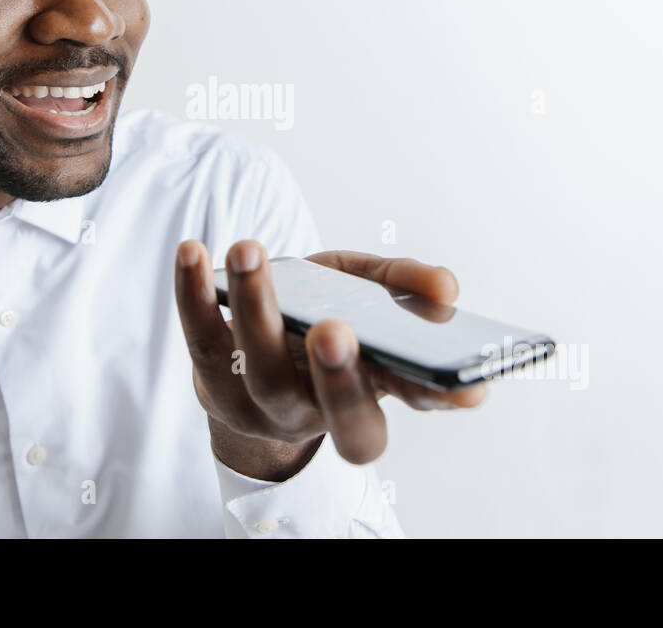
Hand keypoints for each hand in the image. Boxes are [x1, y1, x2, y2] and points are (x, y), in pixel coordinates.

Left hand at [174, 239, 487, 480]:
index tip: (469, 385)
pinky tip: (193, 251)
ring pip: (259, 369)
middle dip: (337, 376)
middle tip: (336, 329)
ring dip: (255, 308)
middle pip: (330, 411)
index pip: (413, 406)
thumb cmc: (322, 315)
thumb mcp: (366, 294)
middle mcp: (315, 412)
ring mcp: (260, 402)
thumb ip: (404, 285)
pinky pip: (201, 339)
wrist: (249, 355)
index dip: (435, 401)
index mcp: (366, 400)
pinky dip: (193, 294)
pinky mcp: (212, 379)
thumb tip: (446, 288)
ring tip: (250, 249)